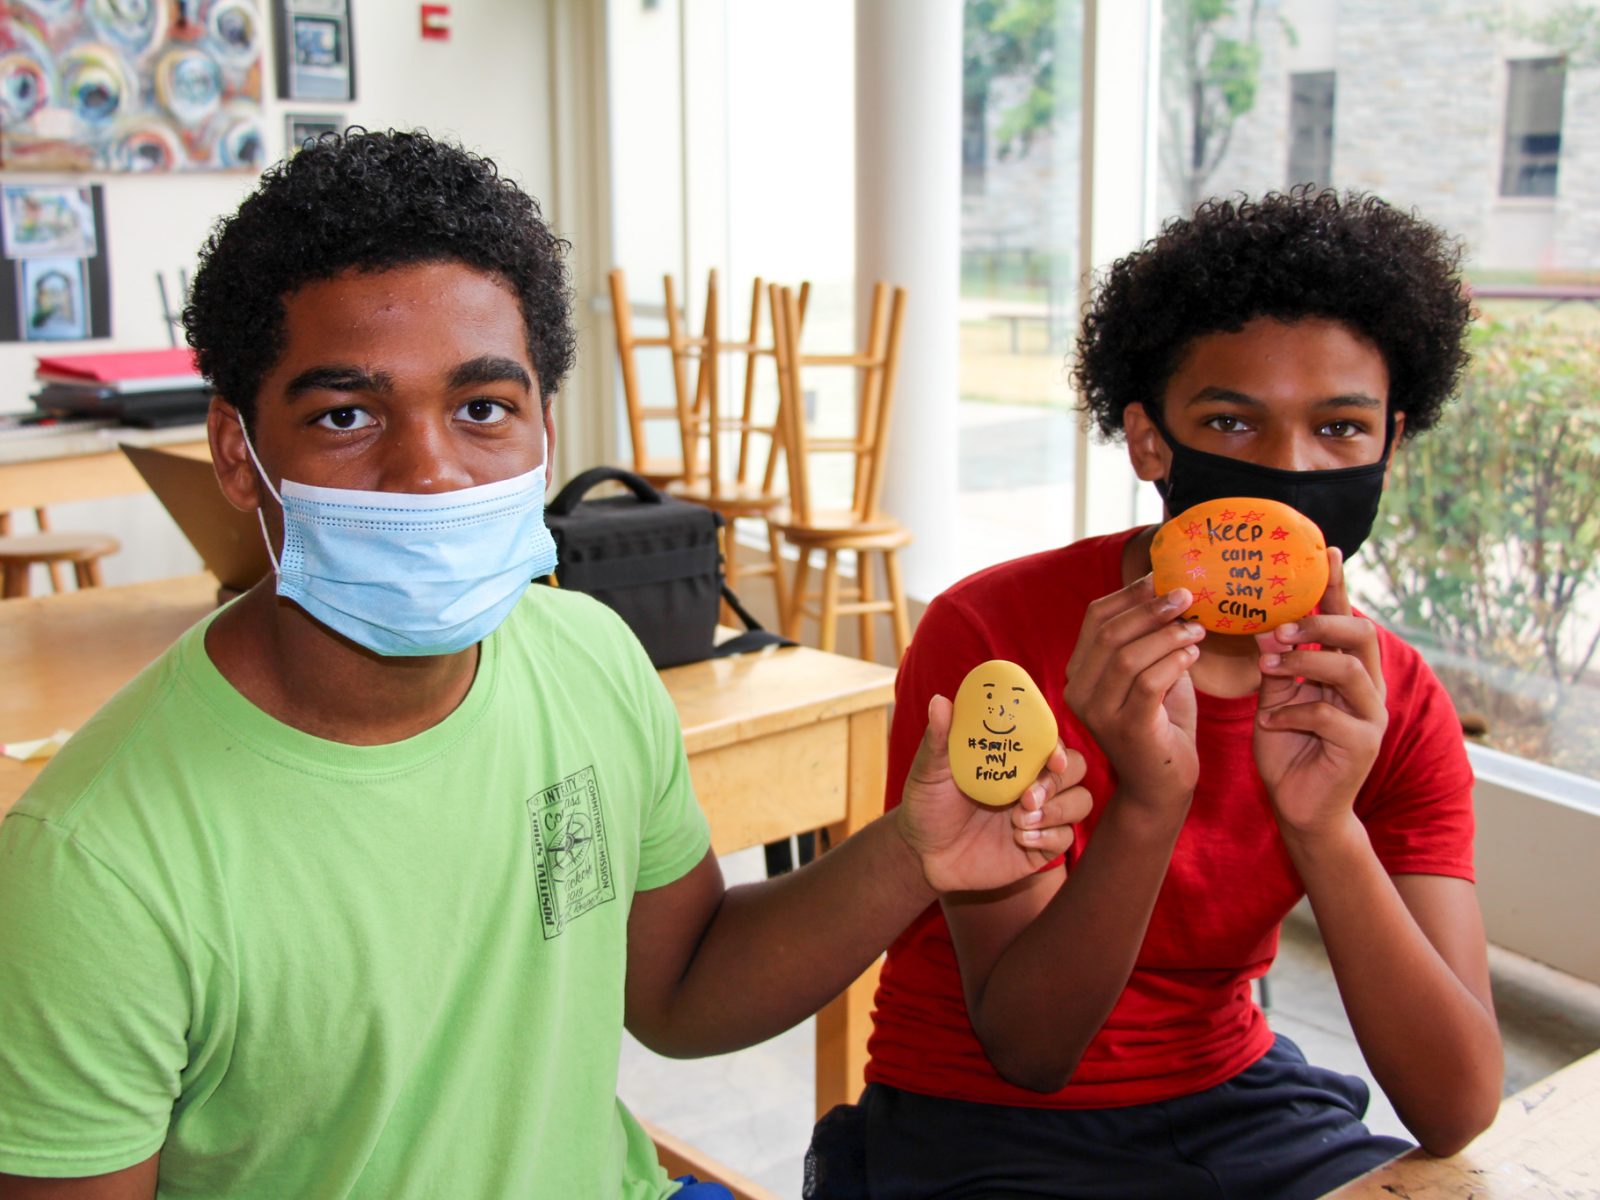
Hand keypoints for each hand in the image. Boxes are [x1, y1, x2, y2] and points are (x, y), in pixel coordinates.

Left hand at [897, 696, 1091, 893]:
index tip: (1052, 758)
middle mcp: (1033, 782)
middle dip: (1059, 781)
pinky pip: (1066, 839)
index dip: (1059, 746)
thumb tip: (940, 702)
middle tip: (1028, 796)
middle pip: (1076, 769)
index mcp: (1012, 758)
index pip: (1050, 741)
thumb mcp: (929, 771)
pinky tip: (1019, 839)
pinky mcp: (1041, 847)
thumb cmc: (928, 805)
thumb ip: (939, 739)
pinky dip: (1048, 837)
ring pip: (1080, 802)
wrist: (924, 854)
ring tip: (1019, 821)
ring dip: (1057, 810)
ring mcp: (1040, 815)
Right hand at [1064, 575, 1202, 816]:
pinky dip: (1174, 662)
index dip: (1129, 594)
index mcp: (1080, 672)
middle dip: (1151, 608)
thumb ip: (1152, 640)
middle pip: (1110, 633)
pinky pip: (1148, 683)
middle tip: (1187, 596)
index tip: (1163, 577)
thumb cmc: (1161, 724)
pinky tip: (1194, 654)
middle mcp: (1079, 691)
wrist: (1162, 785)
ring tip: (1198, 629)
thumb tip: (1172, 590)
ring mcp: (1098, 712)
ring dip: (1168, 635)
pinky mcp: (1125, 729)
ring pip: (1127, 656)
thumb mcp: (1151, 673)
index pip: (1095, 618)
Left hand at [1253, 548, 1387, 837]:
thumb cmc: (1289, 750)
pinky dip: (1293, 712)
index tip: (1327, 552)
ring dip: (1301, 663)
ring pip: (1348, 670)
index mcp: (1349, 672)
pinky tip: (1270, 722)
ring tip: (1266, 667)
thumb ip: (1277, 667)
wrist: (1301, 809)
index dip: (1337, 588)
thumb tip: (1264, 627)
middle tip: (1280, 625)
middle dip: (1320, 622)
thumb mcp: (1276, 700)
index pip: (1346, 620)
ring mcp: (1370, 717)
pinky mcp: (1362, 746)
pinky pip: (1329, 715)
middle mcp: (1368, 689)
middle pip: (1361, 635)